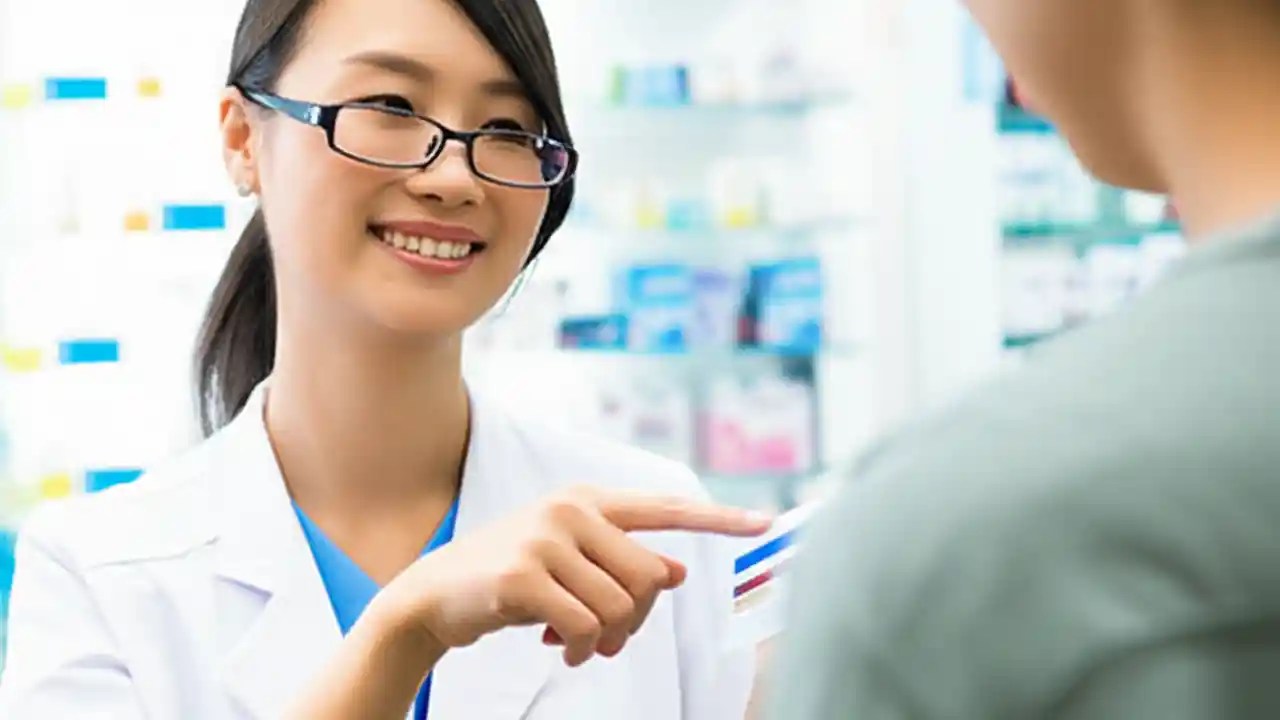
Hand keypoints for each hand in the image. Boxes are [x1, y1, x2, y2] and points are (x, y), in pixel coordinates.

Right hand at [379, 486, 771, 666]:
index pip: (665, 507)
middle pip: (649, 576)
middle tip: (607, 637)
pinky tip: (558, 647)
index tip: (765, 524)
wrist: (436, 595)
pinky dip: (583, 649)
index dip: (718, 520)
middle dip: (636, 620)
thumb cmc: (513, 578)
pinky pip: (587, 626)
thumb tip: (676, 571)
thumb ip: (621, 559)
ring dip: (606, 639)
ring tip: (576, 640)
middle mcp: (571, 510)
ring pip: (622, 606)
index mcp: (587, 500)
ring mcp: (546, 539)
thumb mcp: (570, 561)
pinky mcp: (525, 575)